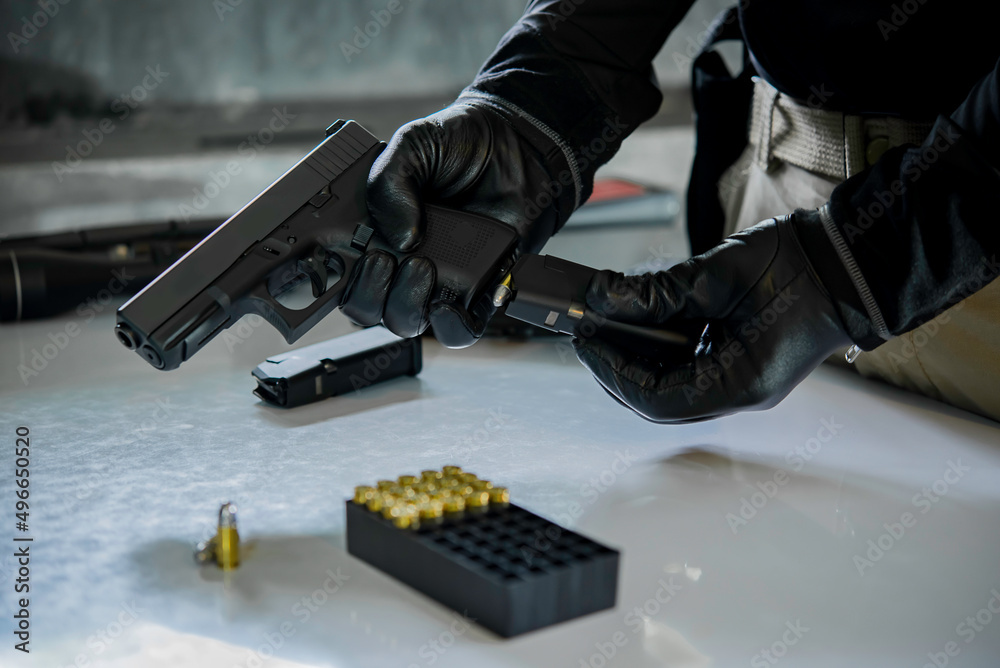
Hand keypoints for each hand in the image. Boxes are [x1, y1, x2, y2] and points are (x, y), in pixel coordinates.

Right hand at [342, 102, 565, 345]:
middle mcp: (401, 262)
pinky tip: (449, 305)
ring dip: (407, 304)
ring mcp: (438, 279)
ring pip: (408, 321)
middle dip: (371, 292)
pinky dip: (452, 327)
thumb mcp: (411, 145)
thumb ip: (389, 183)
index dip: (338, 278)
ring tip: (422, 265)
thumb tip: (398, 237)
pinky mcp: (477, 289)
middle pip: (370, 308)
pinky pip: (460, 329)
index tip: (347, 260)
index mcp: (374, 232)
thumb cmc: (460, 144)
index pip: (342, 274)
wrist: (515, 143)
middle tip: (384, 258)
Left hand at [573, 213, 853, 422]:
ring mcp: (738, 378)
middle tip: (587, 331)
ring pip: (668, 381)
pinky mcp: (736, 360)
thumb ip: (658, 292)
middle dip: (617, 365)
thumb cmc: (798, 268)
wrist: (847, 260)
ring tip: (606, 322)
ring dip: (635, 355)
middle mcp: (737, 391)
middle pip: (657, 395)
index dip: (612, 372)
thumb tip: (604, 297)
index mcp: (739, 384)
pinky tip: (639, 319)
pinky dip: (658, 345)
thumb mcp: (718, 275)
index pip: (656, 399)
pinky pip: (685, 363)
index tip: (585, 341)